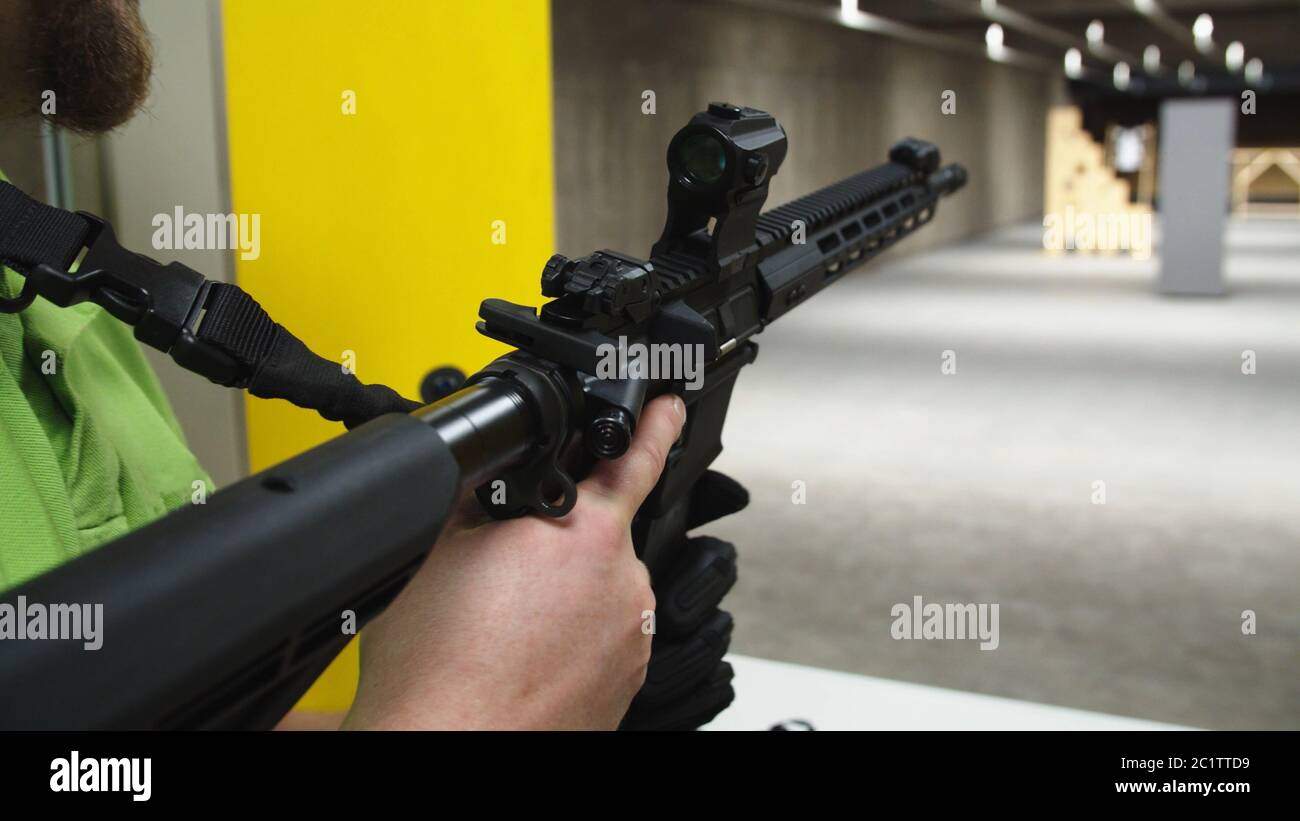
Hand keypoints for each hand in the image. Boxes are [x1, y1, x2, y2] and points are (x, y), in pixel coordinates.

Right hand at [342, 394, 686, 729]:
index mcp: (587, 533)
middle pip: (597, 533)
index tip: (669, 405)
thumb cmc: (439, 670)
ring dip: (559, 592)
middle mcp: (624, 583)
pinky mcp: (626, 682)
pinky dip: (568, 635)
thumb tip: (492, 466)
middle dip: (556, 538)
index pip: (636, 457)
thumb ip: (481, 490)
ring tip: (501, 624)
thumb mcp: (438, 547)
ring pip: (596, 589)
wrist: (448, 752)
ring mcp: (631, 638)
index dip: (654, 424)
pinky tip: (522, 650)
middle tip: (500, 573)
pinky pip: (600, 636)